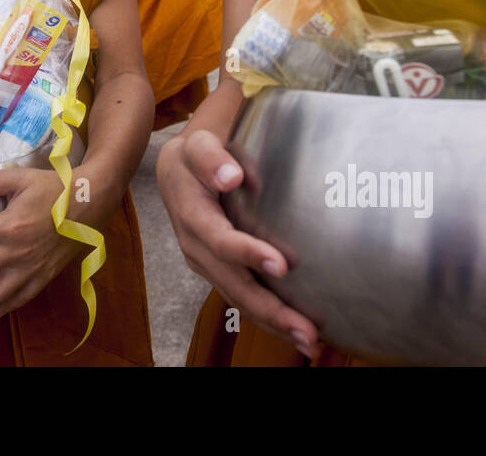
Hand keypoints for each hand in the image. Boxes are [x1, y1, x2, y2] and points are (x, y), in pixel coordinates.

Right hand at [156, 128, 317, 356]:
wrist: (176, 170)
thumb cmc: (195, 155)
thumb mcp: (198, 144)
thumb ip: (212, 157)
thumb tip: (231, 177)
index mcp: (192, 216)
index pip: (221, 240)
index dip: (248, 254)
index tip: (282, 265)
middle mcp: (196, 248)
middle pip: (233, 284)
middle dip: (270, 311)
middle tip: (307, 331)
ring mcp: (207, 264)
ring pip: (239, 299)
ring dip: (274, 323)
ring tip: (310, 342)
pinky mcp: (219, 271)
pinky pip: (242, 298)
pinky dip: (268, 318)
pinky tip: (295, 331)